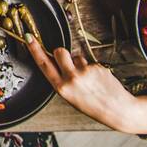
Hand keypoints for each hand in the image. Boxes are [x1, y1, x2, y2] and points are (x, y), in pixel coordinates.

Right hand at [27, 40, 146, 134]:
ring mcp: (85, 71)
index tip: (29, 38)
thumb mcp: (70, 96)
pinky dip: (91, 68)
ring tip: (87, 78)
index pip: (44, 64)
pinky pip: (89, 61)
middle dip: (61, 53)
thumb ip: (61, 79)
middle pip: (60, 51)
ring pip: (76, 56)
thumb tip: (55, 63)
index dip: (34, 49)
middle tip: (67, 62)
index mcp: (62, 88)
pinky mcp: (97, 67)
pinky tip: (97, 79)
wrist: (117, 109)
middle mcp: (72, 78)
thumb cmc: (93, 106)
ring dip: (79, 63)